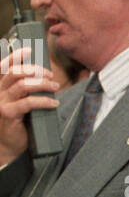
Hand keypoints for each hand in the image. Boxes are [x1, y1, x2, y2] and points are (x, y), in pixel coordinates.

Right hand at [0, 43, 58, 164]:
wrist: (8, 146)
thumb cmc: (18, 124)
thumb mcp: (21, 103)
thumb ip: (27, 91)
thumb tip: (45, 78)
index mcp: (1, 87)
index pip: (5, 67)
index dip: (16, 56)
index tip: (30, 49)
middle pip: (15, 72)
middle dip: (35, 70)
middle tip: (50, 76)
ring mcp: (2, 102)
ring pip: (23, 85)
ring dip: (42, 84)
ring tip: (55, 87)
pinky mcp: (8, 114)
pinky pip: (28, 102)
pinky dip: (44, 101)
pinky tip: (53, 103)